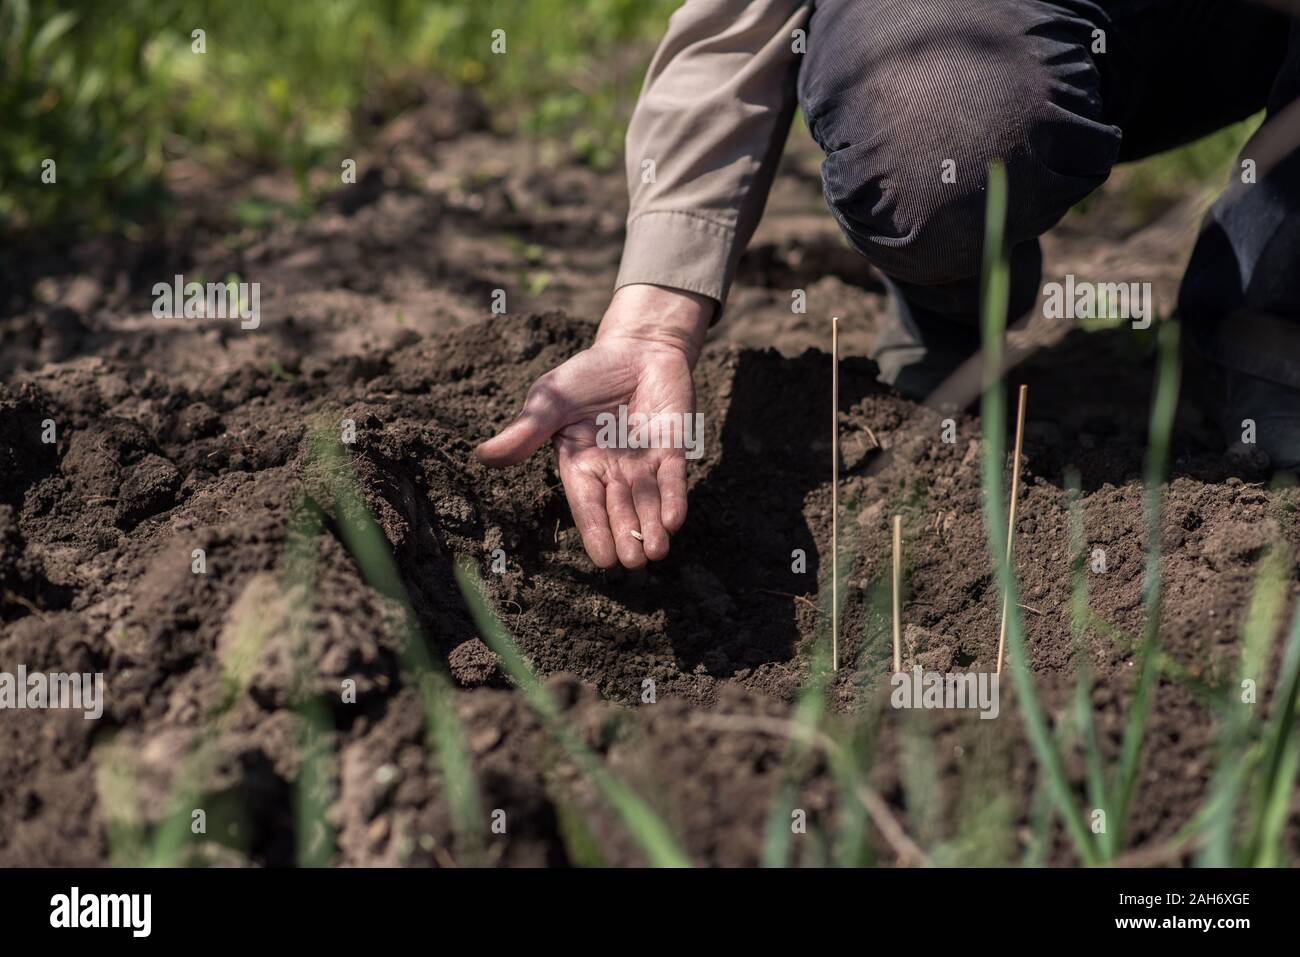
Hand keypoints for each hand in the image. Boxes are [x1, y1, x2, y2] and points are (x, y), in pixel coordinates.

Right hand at [475, 284, 712, 568]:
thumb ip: (525, 431)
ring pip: (648, 501)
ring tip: (654, 552)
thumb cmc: (586, 376)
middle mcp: (614, 472)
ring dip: (651, 527)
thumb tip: (483, 456)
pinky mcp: (674, 448)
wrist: (635, 348)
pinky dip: (674, 499)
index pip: (587, 504)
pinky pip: (673, 478)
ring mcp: (645, 462)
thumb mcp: (550, 400)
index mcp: (581, 465)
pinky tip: (674, 521)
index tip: (603, 559)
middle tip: (632, 564)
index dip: (594, 530)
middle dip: (625, 536)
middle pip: (619, 510)